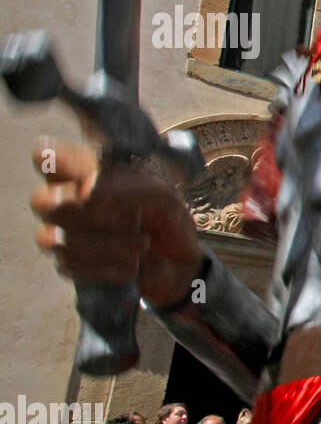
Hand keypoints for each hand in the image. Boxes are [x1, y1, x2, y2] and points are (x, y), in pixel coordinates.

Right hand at [30, 139, 203, 307]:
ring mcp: (62, 232)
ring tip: (144, 245)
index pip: (49, 156)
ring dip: (110, 246)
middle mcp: (67, 199)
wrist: (178, 264)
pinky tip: (132, 265)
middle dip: (87, 214)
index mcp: (89, 172)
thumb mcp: (162, 198)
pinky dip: (108, 268)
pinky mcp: (68, 263)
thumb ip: (127, 189)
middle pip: (40, 199)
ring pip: (57, 238)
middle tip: (132, 221)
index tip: (90, 180)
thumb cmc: (166, 220)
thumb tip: (86, 193)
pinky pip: (69, 265)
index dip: (57, 163)